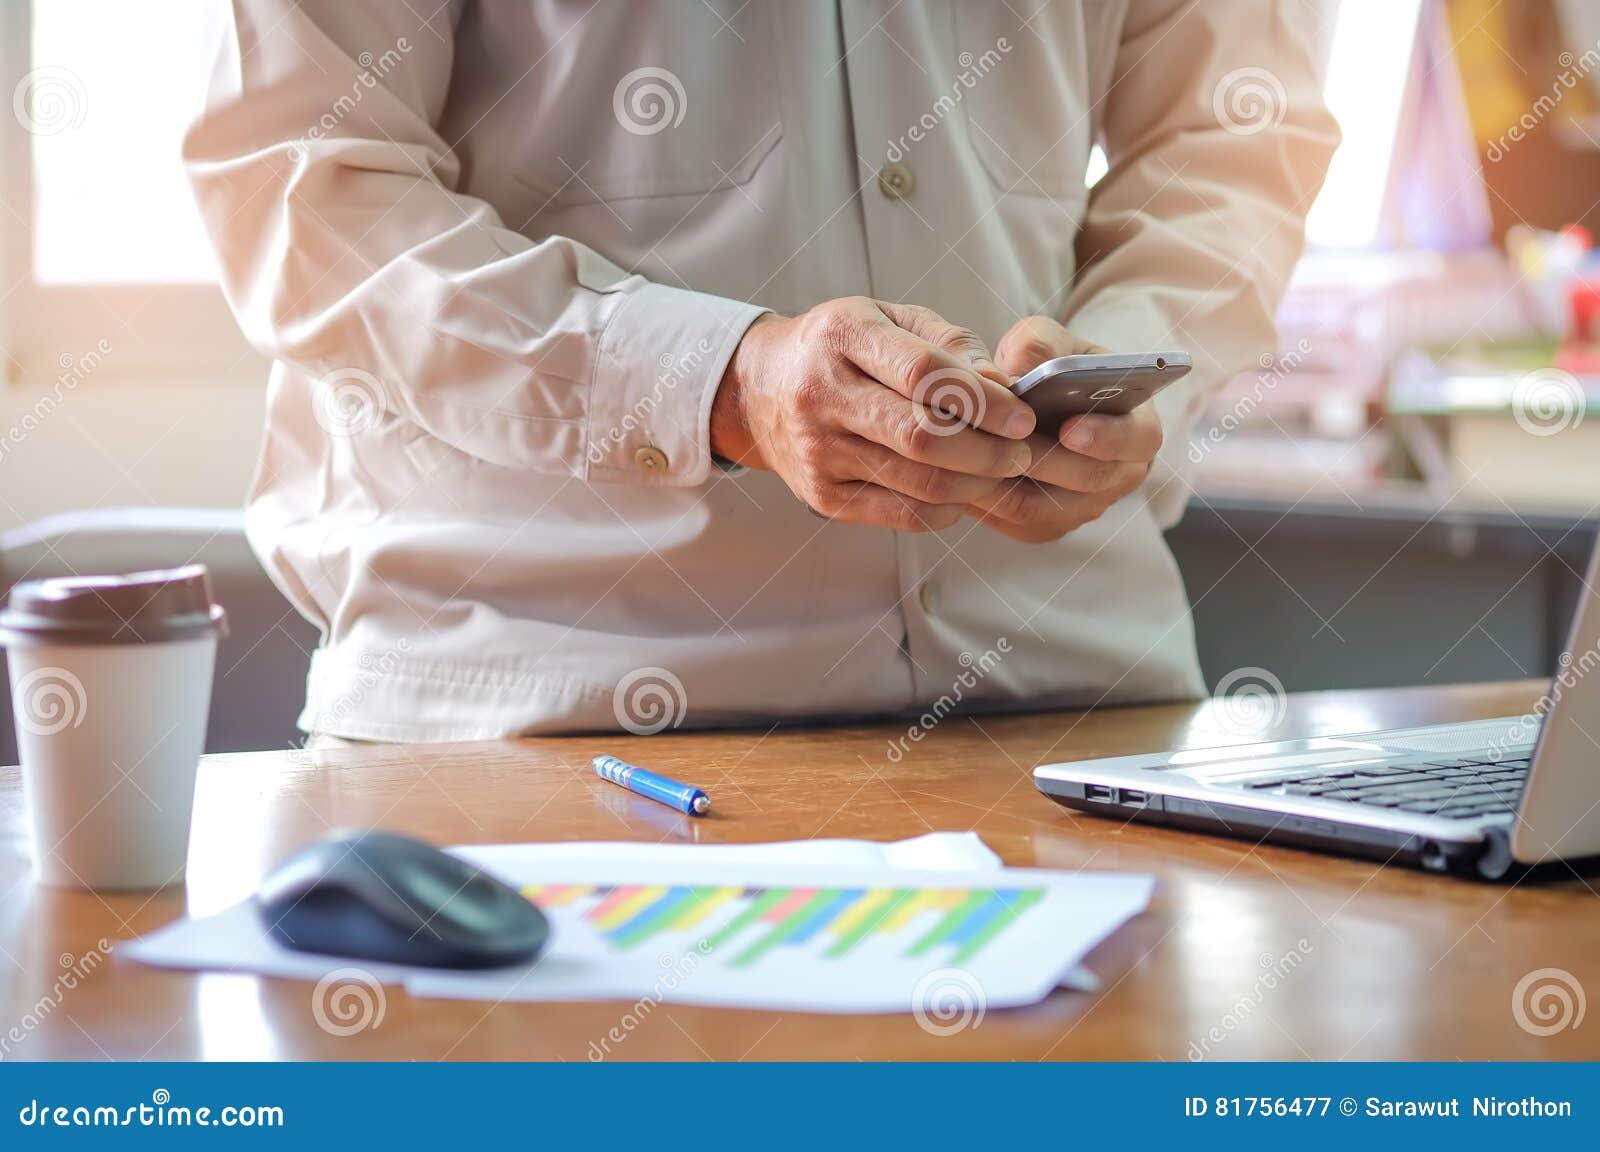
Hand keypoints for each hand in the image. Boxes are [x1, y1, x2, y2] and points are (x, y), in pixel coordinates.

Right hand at [712, 297, 1036, 531]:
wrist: (757, 391)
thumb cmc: (839, 349)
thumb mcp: (887, 319)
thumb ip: (947, 344)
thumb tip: (1001, 384)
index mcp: (842, 335)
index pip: (923, 373)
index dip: (983, 400)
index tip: (1022, 415)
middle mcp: (822, 394)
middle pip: (922, 436)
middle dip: (987, 450)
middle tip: (1023, 452)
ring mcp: (819, 451)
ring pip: (916, 481)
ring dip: (975, 483)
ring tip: (1005, 472)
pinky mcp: (821, 495)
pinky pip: (899, 513)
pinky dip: (944, 510)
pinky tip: (964, 494)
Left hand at [965, 316, 1162, 542]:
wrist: (1036, 401)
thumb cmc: (1052, 365)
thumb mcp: (1049, 341)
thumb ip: (1038, 346)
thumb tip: (1017, 373)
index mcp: (1138, 428)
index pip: (1136, 440)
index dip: (1106, 437)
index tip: (1070, 428)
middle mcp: (1118, 476)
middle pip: (1086, 480)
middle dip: (1045, 461)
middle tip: (1008, 446)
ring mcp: (1082, 507)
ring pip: (1045, 508)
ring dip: (1008, 484)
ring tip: (974, 459)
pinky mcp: (1044, 526)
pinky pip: (1015, 521)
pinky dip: (988, 501)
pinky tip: (960, 477)